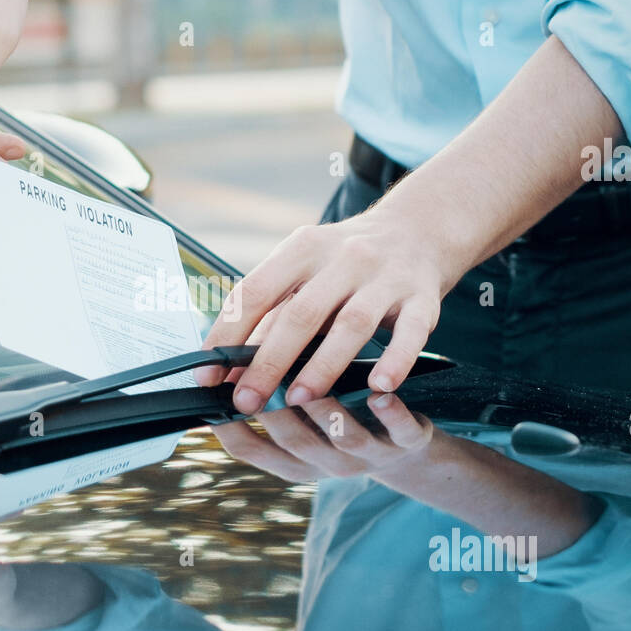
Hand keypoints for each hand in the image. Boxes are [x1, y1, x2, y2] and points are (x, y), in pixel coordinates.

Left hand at [196, 195, 467, 413]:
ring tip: (298, 399)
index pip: (255, 291)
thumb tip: (227, 369)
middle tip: (246, 401)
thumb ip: (269, 318)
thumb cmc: (344, 264)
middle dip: (269, 361)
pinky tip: (379, 386)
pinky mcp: (423, 297)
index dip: (227, 333)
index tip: (207, 374)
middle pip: (301, 312)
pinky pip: (411, 331)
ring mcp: (386, 276)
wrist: (417, 230)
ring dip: (323, 365)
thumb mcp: (304, 274)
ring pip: (352, 323)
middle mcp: (344, 257)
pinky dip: (396, 360)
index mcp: (303, 249)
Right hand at [212, 394, 433, 483]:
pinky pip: (400, 433)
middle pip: (295, 442)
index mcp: (293, 459)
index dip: (228, 429)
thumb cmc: (339, 421)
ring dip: (328, 415)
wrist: (406, 449)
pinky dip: (391, 415)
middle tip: (261, 385)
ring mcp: (369, 456)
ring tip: (316, 390)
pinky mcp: (407, 442)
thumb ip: (266, 393)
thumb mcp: (299, 417)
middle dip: (276, 416)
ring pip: (344, 439)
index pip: (250, 449)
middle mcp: (327, 463)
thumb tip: (218, 366)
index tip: (212, 399)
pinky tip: (380, 396)